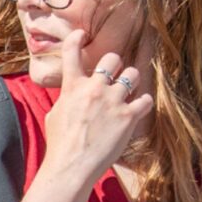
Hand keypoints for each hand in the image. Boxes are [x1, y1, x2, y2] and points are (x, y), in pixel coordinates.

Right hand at [39, 29, 156, 192]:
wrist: (71, 166)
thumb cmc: (59, 144)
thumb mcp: (55, 115)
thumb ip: (67, 98)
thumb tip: (72, 93)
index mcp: (72, 87)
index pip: (71, 53)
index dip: (75, 39)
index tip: (80, 34)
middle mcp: (94, 89)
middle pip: (112, 59)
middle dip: (115, 65)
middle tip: (114, 76)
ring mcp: (113, 101)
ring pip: (133, 74)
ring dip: (131, 81)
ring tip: (128, 92)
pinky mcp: (128, 117)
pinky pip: (146, 99)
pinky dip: (143, 103)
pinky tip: (138, 108)